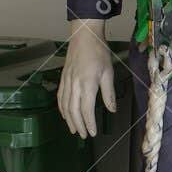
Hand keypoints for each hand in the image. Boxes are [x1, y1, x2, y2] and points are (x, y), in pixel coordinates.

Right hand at [58, 19, 116, 137]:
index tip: (92, 132)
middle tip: (83, 135)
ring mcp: (67, 81)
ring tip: (73, 129)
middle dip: (78, 124)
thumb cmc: (99, 52)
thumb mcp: (108, 72)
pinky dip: (61, 108)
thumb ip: (108, 93)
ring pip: (65, 105)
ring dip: (68, 119)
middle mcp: (74, 84)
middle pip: (73, 110)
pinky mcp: (63, 77)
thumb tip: (112, 109)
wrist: (84, 35)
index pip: (86, 108)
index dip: (88, 122)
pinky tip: (65, 114)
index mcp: (87, 83)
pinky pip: (60, 97)